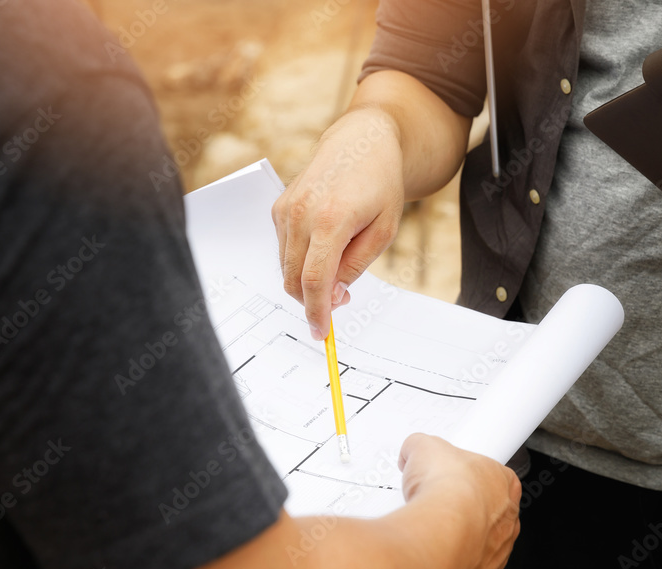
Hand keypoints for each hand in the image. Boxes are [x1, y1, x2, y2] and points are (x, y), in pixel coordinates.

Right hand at [271, 106, 404, 339]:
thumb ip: (356, 266)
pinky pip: (284, 250)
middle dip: (313, 299)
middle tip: (341, 298)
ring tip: (340, 261)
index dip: (317, 312)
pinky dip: (301, 259)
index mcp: (331, 220)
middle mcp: (301, 213)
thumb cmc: (379, 185)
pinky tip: (324, 242)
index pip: (314, 280)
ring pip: (286, 267)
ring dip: (308, 278)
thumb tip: (334, 295)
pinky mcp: (278, 208)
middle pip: (294, 279)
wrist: (361, 142)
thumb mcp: (384, 231)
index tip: (321, 333)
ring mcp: (285, 210)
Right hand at [398, 433, 520, 568]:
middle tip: (435, 503)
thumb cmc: (445, 490)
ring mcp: (498, 550)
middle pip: (486, 511)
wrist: (440, 530)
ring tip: (429, 529)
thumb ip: (421, 446)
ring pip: (479, 543)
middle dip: (461, 508)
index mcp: (504, 482)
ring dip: (458, 537)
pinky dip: (451, 564)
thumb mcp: (424, 446)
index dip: (467, 475)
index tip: (449, 477)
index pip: (492, 476)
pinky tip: (432, 552)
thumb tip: (413, 450)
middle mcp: (508, 518)